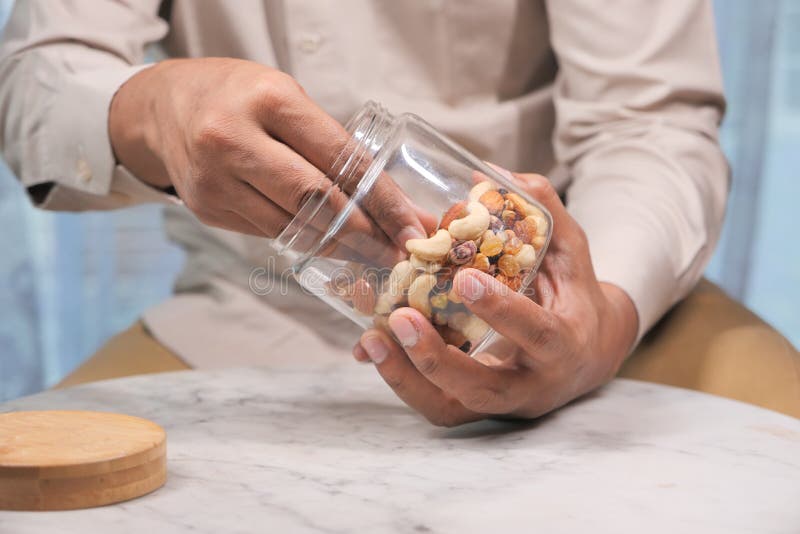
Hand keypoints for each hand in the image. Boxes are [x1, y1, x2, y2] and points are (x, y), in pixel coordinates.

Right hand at [109, 58, 424, 249]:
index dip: (383, 200)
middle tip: (398, 254)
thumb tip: (397, 200)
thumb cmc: (239, 96)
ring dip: (340, 247)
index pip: (340, 159)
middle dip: (366, 234)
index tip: (413, 228)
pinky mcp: (206, 208)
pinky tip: (331, 248)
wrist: (161, 107)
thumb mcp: (287, 98)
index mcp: (270, 100)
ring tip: (373, 256)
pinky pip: (269, 233)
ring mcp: (216, 179)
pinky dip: (306, 243)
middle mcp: (235, 139)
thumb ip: (333, 145)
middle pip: (316, 201)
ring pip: (294, 227)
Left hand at [353, 171, 638, 425]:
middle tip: (399, 318)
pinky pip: (431, 402)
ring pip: (448, 409)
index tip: (464, 280)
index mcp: (564, 343)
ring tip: (368, 341)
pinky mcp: (472, 405)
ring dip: (405, 379)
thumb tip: (489, 173)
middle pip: (482, 389)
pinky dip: (399, 379)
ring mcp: (499, 402)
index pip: (537, 332)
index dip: (502, 311)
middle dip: (437, 359)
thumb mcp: (571, 250)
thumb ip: (541, 210)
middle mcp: (532, 383)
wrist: (586, 353)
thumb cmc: (575, 294)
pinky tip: (369, 348)